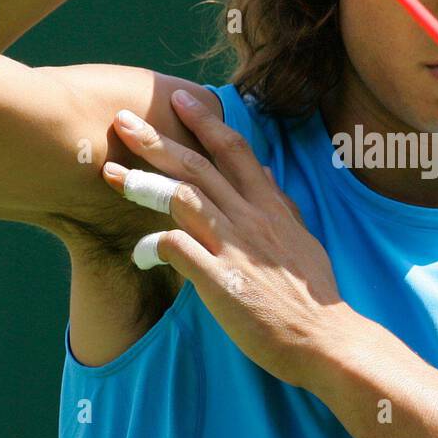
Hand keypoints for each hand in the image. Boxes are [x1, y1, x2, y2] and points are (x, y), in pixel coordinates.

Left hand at [101, 89, 347, 388]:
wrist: (325, 338)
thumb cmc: (312, 296)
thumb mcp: (302, 239)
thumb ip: (280, 207)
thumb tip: (267, 174)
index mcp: (272, 206)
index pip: (235, 150)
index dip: (205, 121)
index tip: (179, 98)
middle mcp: (252, 218)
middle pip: (197, 167)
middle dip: (156, 140)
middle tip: (122, 120)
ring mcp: (236, 247)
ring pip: (182, 198)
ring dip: (144, 183)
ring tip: (112, 174)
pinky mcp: (221, 280)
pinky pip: (177, 249)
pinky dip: (152, 245)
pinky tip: (139, 252)